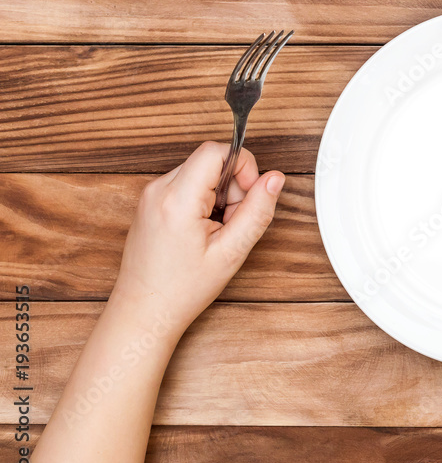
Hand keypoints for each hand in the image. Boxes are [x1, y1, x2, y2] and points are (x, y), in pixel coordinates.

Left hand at [110, 141, 284, 334]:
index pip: (216, 151)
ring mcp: (151, 195)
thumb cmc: (182, 289)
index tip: (248, 196)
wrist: (145, 311)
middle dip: (232, 188)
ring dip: (219, 196)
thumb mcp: (231, 251)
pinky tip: (202, 232)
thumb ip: (258, 211)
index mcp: (177, 200)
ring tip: (215, 232)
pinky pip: (187, 185)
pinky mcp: (150, 202)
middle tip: (231, 225)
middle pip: (210, 162)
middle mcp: (158, 190)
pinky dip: (203, 202)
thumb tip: (275, 179)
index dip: (243, 167)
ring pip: (201, 173)